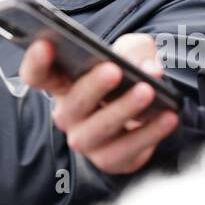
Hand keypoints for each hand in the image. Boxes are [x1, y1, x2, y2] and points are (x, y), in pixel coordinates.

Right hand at [20, 32, 178, 174]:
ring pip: (98, 129)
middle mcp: (67, 114)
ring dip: (123, 110)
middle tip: (114, 70)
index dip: (36, 61)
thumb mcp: (129, 53)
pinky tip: (168, 116)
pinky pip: (127, 149)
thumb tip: (147, 65)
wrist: (141, 117)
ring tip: (147, 91)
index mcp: (61, 84)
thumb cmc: (125, 78)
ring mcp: (86, 140)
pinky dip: (149, 132)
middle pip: (71, 104)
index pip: (36, 74)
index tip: (46, 44)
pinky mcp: (109, 159)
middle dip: (93, 86)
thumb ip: (135, 50)